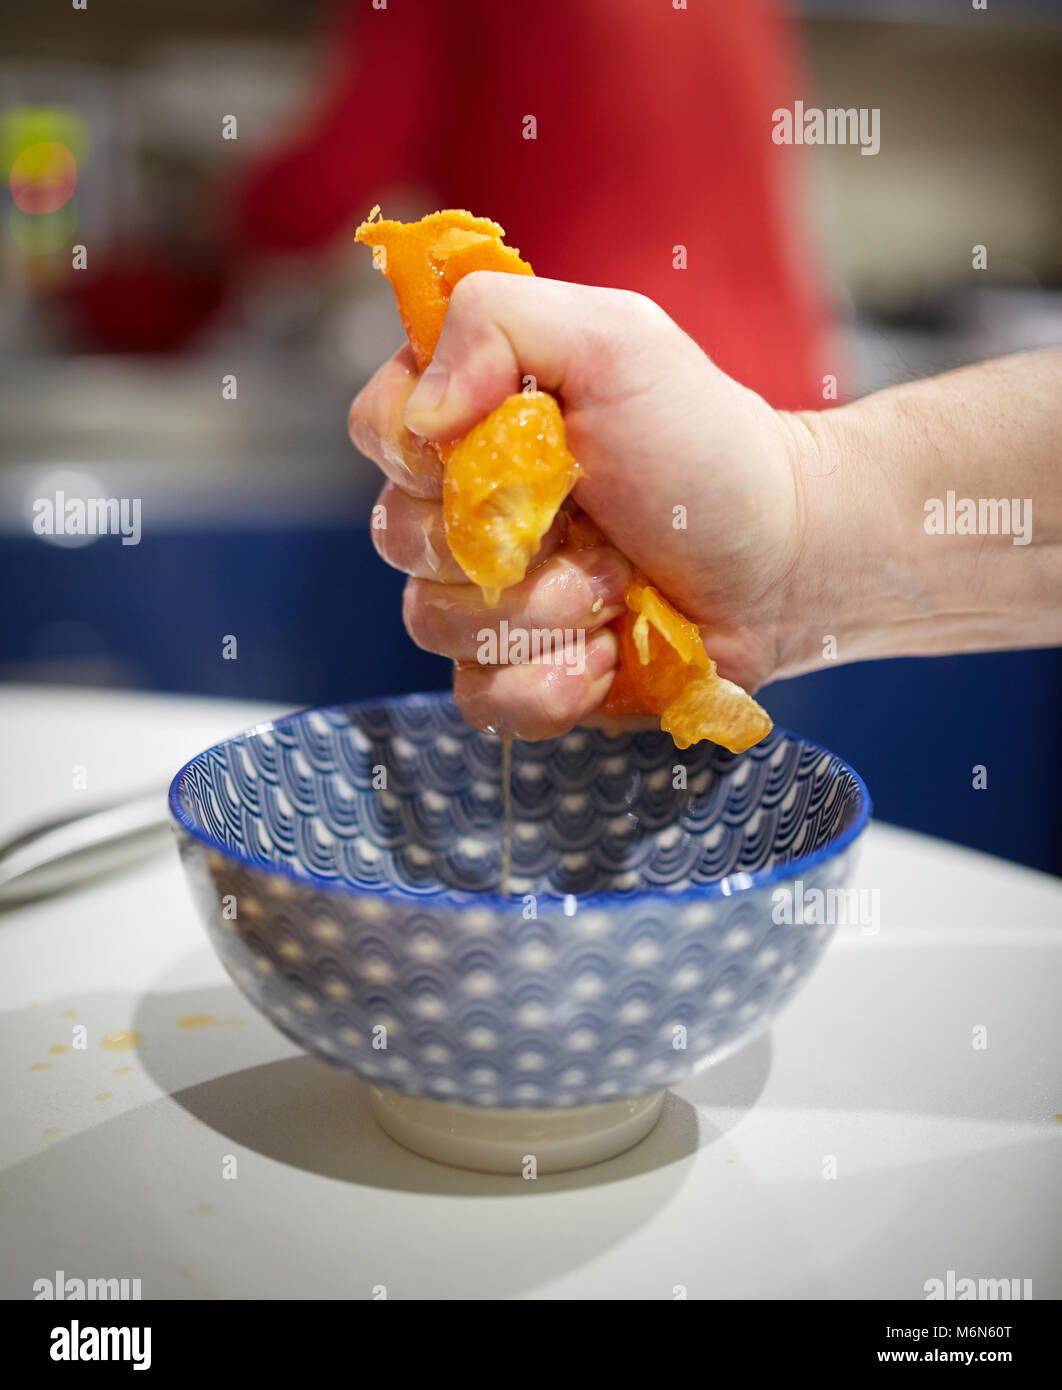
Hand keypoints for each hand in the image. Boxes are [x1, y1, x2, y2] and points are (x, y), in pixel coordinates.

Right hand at [348, 273, 807, 737]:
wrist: (784, 560)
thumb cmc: (705, 444)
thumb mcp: (614, 339)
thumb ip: (495, 322)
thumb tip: (421, 414)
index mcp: (473, 416)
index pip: (378, 430)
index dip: (425, 453)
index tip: (509, 448)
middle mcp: (466, 506)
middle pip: (397, 537)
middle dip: (505, 543)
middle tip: (595, 524)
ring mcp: (489, 597)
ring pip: (432, 624)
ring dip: (542, 612)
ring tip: (619, 589)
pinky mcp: (519, 672)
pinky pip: (478, 697)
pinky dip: (547, 684)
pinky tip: (609, 654)